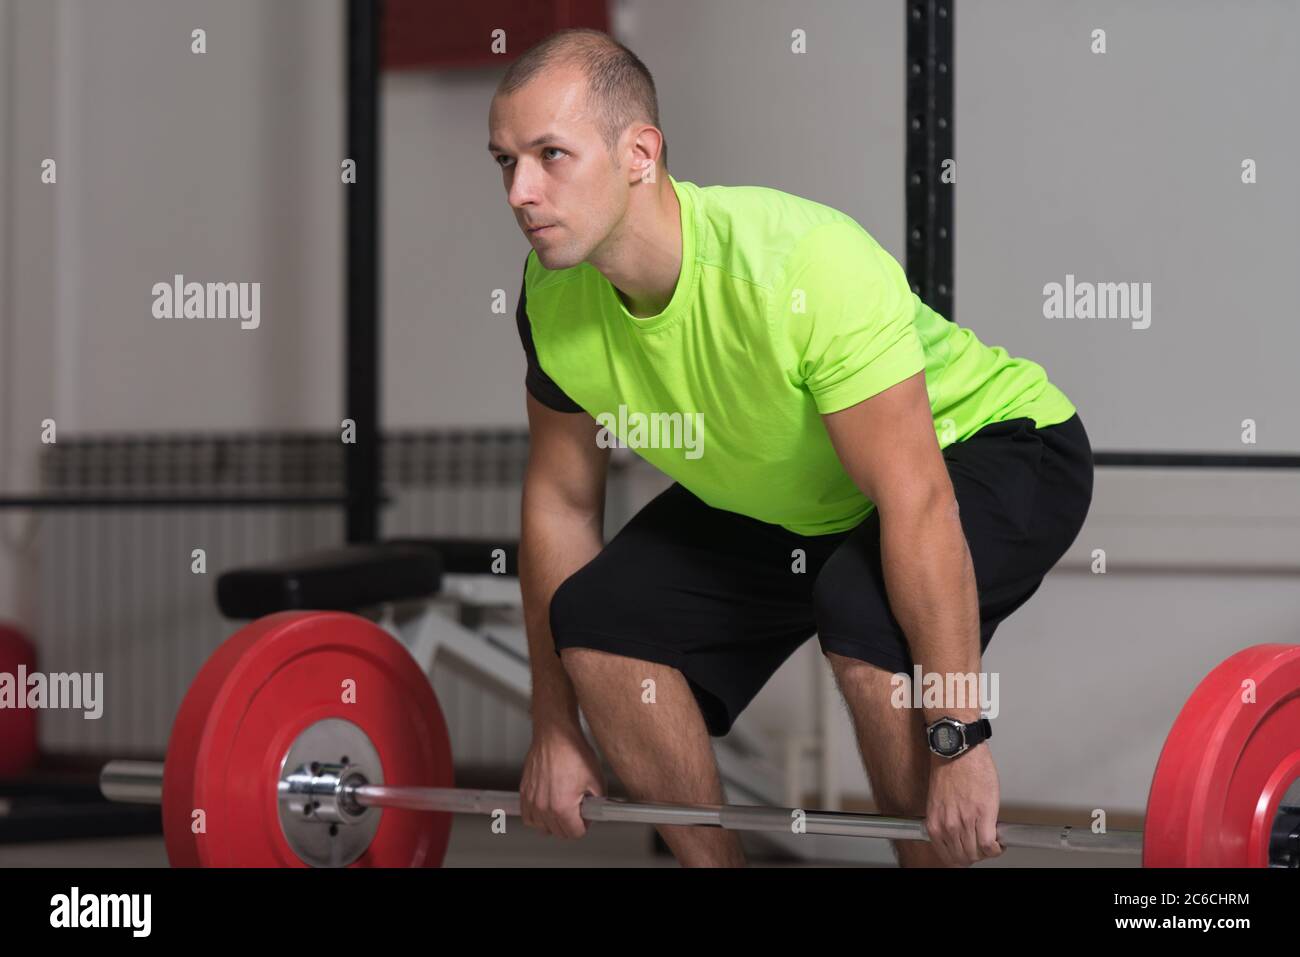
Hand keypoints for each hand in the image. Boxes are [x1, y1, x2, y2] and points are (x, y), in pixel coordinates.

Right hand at [519, 722, 605, 838]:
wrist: (555, 734)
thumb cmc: (572, 750)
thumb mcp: (597, 779)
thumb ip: (598, 802)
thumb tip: (597, 811)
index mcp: (562, 806)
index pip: (575, 833)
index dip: (585, 824)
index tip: (587, 816)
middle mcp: (543, 806)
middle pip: (558, 832)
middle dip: (571, 824)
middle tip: (578, 809)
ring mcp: (532, 799)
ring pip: (542, 827)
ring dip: (554, 823)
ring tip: (564, 809)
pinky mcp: (524, 791)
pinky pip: (528, 816)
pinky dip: (537, 817)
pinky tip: (547, 808)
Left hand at [923, 745, 1003, 865]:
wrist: (957, 750)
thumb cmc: (948, 769)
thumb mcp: (939, 802)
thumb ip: (947, 821)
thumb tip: (958, 835)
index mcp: (935, 823)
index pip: (948, 857)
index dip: (961, 858)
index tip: (969, 853)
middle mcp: (948, 825)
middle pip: (964, 859)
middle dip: (976, 856)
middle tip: (983, 847)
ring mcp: (965, 821)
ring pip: (977, 854)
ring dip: (987, 852)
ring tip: (992, 842)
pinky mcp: (982, 815)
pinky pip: (989, 844)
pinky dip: (996, 848)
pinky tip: (999, 841)